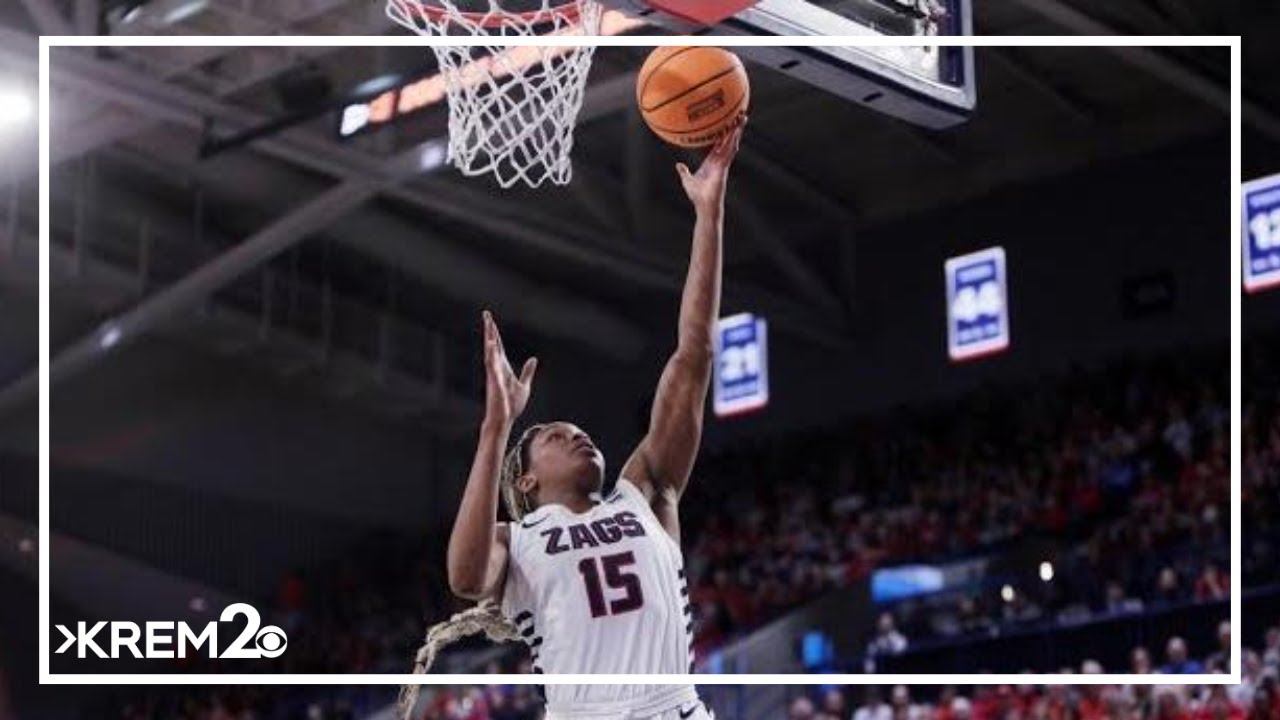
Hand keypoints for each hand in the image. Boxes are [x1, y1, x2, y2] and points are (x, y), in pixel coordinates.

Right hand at [481, 311, 536, 425]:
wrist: (505, 420)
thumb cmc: (512, 405)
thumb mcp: (524, 385)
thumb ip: (527, 371)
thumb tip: (533, 359)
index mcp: (503, 368)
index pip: (499, 347)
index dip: (495, 334)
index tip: (490, 321)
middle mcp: (496, 368)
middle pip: (492, 345)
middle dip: (490, 330)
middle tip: (486, 314)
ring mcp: (494, 375)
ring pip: (490, 352)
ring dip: (490, 339)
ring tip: (489, 325)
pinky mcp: (495, 382)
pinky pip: (492, 366)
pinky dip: (492, 355)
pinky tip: (492, 346)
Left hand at [676, 116, 745, 212]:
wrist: (704, 206)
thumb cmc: (697, 196)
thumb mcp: (687, 180)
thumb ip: (684, 172)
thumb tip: (679, 165)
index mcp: (712, 162)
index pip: (720, 144)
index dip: (724, 133)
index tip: (728, 122)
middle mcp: (720, 161)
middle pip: (729, 141)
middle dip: (735, 128)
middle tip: (740, 114)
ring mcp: (723, 164)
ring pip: (732, 144)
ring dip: (737, 131)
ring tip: (742, 119)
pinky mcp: (723, 169)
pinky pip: (728, 153)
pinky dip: (732, 143)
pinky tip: (735, 135)